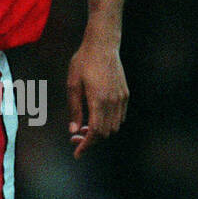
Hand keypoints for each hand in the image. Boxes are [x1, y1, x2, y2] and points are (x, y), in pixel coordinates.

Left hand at [66, 37, 128, 158]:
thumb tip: (73, 130)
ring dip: (100, 133)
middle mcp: (113, 102)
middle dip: (90, 141)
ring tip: (84, 128)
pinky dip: (108, 124)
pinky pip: (119, 117)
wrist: (103, 44)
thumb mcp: (72, 85)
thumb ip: (74, 109)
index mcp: (98, 100)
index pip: (95, 132)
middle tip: (75, 138)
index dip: (85, 146)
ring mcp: (121, 98)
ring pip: (113, 127)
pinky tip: (96, 118)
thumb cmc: (83, 62)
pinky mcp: (125, 94)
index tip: (77, 153)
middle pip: (105, 133)